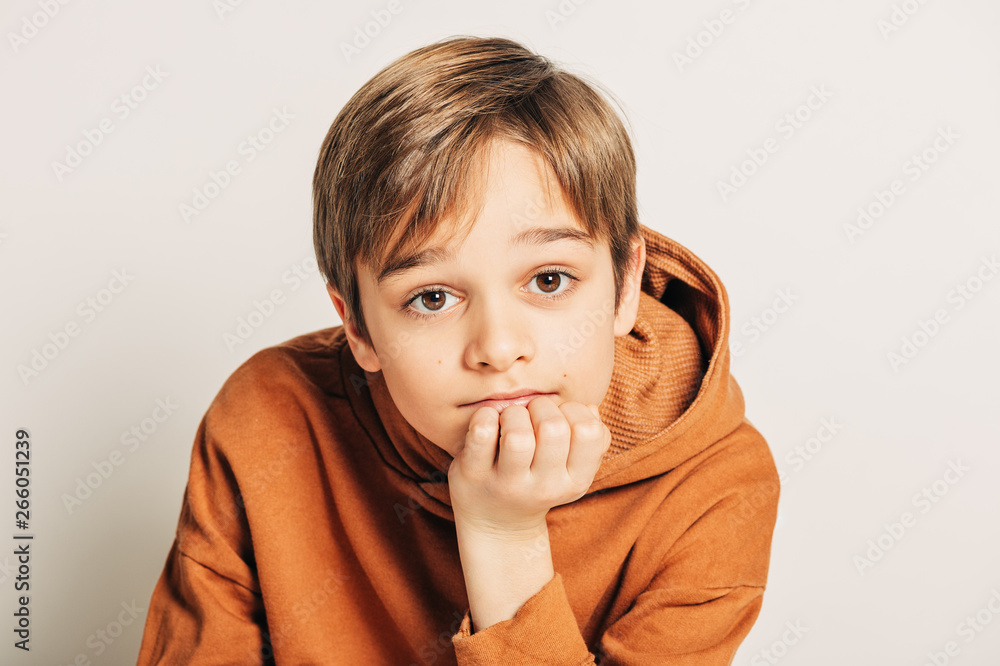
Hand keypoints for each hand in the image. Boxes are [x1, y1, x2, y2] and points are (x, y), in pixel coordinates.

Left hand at [448, 396, 611, 535]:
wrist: (497, 525)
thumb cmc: (538, 482)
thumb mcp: (572, 470)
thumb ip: (592, 440)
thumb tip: (591, 409)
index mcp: (575, 482)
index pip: (589, 431)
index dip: (573, 410)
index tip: (559, 415)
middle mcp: (544, 488)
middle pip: (553, 427)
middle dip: (542, 406)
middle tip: (531, 414)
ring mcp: (507, 484)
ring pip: (518, 435)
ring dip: (514, 414)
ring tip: (509, 420)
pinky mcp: (475, 475)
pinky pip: (481, 433)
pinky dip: (484, 416)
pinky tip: (488, 421)